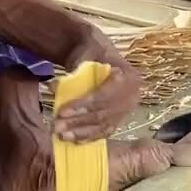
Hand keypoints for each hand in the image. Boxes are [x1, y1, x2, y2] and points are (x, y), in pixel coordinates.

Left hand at [54, 24, 142, 141]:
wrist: (99, 53)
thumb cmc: (92, 51)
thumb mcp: (86, 52)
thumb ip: (76, 68)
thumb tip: (57, 86)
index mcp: (128, 75)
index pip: (105, 95)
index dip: (84, 105)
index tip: (62, 112)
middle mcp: (132, 94)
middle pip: (104, 113)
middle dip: (79, 122)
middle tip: (57, 127)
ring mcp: (127, 108)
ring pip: (104, 125)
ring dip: (82, 132)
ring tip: (62, 135)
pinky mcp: (120, 117)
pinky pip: (106, 130)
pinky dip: (90, 136)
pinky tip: (76, 140)